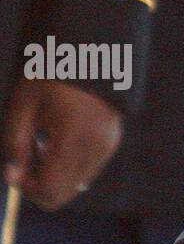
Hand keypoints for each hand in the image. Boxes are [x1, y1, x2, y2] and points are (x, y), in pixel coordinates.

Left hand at [2, 79, 121, 208]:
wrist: (89, 50)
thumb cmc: (50, 70)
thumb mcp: (23, 103)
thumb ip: (15, 143)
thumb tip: (12, 175)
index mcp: (74, 138)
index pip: (50, 190)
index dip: (26, 188)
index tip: (12, 168)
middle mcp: (96, 149)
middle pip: (63, 194)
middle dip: (38, 183)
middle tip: (24, 155)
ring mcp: (107, 147)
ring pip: (74, 185)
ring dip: (52, 174)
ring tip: (41, 142)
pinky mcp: (111, 143)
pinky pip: (85, 170)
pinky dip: (66, 165)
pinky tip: (57, 139)